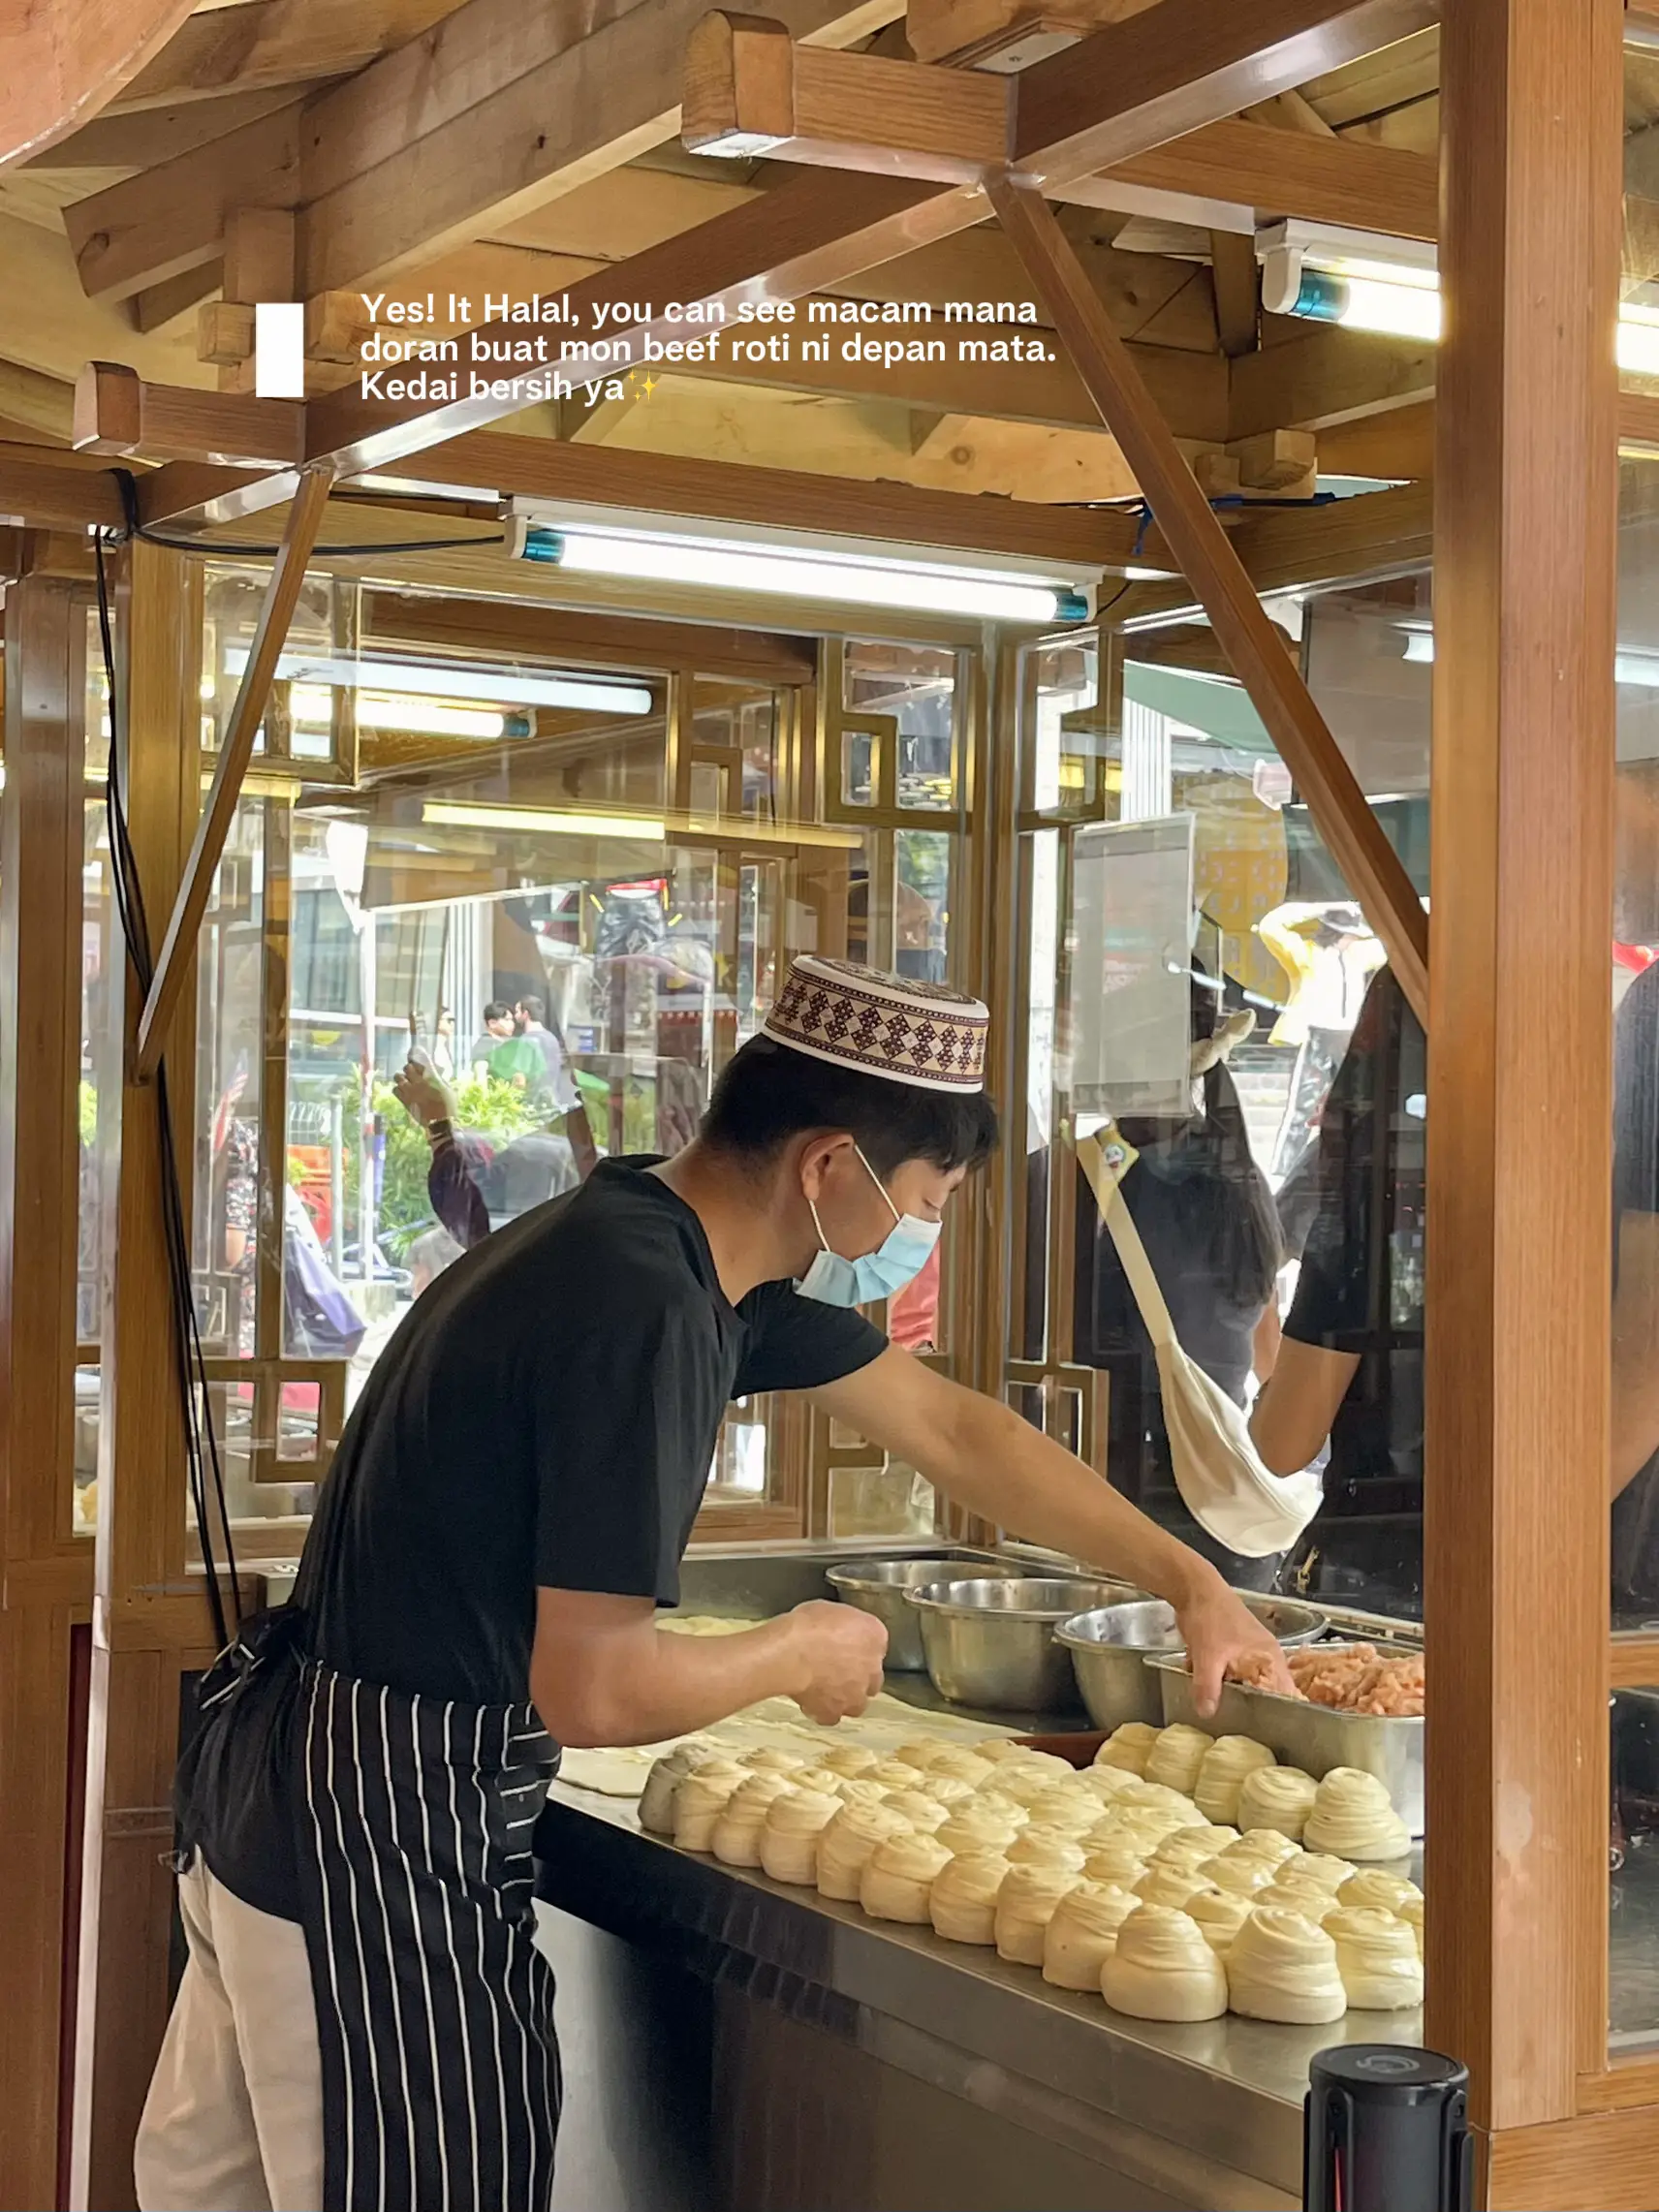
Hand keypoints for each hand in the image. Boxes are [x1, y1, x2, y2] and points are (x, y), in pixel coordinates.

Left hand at [392, 1058, 455, 1131]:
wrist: (439, 1122)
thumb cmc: (448, 1106)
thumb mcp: (448, 1089)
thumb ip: (439, 1080)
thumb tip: (436, 1075)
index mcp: (431, 1076)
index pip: (419, 1059)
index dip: (416, 1054)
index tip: (415, 1053)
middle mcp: (418, 1080)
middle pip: (407, 1067)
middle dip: (409, 1069)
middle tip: (412, 1073)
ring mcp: (410, 1090)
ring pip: (398, 1077)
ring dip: (401, 1078)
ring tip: (405, 1082)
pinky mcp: (404, 1100)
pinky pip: (395, 1089)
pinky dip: (398, 1089)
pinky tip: (402, 1092)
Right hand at [782, 1599, 887, 1724]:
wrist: (791, 1653)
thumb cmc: (807, 1625)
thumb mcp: (830, 1609)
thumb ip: (844, 1625)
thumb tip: (838, 1631)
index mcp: (876, 1635)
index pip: (875, 1642)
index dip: (858, 1645)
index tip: (844, 1645)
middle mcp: (873, 1668)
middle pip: (872, 1676)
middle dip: (858, 1675)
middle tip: (835, 1667)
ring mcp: (856, 1694)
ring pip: (857, 1701)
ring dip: (845, 1696)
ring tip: (824, 1688)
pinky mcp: (835, 1713)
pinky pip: (832, 1715)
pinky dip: (823, 1710)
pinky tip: (810, 1700)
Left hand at [1173, 1573, 1293, 1718]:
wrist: (1192, 1588)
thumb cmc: (1210, 1618)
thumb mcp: (1208, 1656)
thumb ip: (1208, 1686)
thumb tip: (1207, 1714)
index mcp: (1270, 1657)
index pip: (1285, 1693)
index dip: (1279, 1711)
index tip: (1265, 1728)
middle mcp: (1265, 1655)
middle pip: (1264, 1690)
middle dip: (1249, 1704)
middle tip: (1237, 1722)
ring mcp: (1248, 1651)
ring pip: (1244, 1682)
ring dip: (1229, 1690)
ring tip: (1218, 1703)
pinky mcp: (1232, 1649)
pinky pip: (1229, 1672)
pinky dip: (1218, 1677)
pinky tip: (1205, 1682)